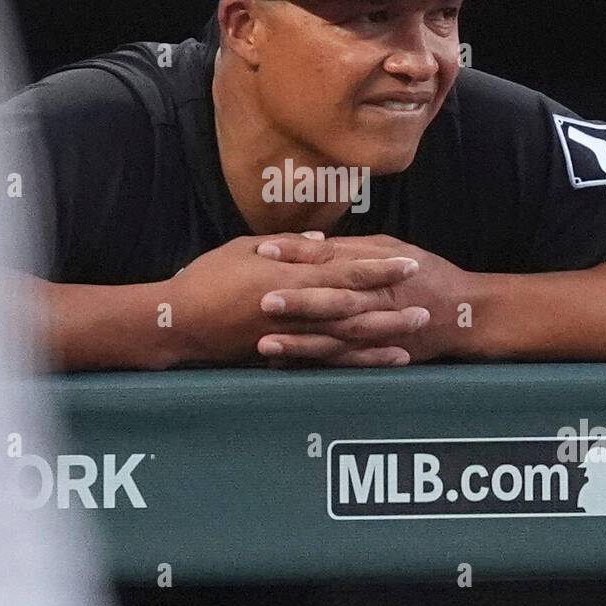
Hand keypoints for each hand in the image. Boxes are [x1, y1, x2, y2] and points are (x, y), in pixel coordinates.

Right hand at [165, 234, 429, 366]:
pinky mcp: (285, 357)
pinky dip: (360, 360)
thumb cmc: (205, 279)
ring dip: (384, 335)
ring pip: (347, 336)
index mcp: (288, 276)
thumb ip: (288, 247)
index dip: (378, 267)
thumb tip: (324, 244)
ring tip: (416, 332)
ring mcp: (292, 336)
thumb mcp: (244, 249)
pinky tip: (385, 360)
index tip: (408, 262)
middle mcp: (296, 309)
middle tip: (428, 303)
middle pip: (355, 306)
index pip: (343, 270)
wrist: (178, 324)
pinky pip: (330, 361)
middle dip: (392, 303)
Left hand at [253, 233, 473, 364]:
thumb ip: (352, 249)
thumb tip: (312, 243)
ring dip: (300, 344)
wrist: (464, 315)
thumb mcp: (392, 248)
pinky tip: (284, 368)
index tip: (265, 250)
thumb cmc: (426, 274)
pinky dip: (313, 367)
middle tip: (262, 301)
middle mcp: (374, 303)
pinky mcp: (375, 356)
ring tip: (264, 345)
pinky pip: (340, 364)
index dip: (298, 255)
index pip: (331, 259)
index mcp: (375, 270)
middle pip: (331, 301)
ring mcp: (374, 334)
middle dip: (297, 302)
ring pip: (333, 340)